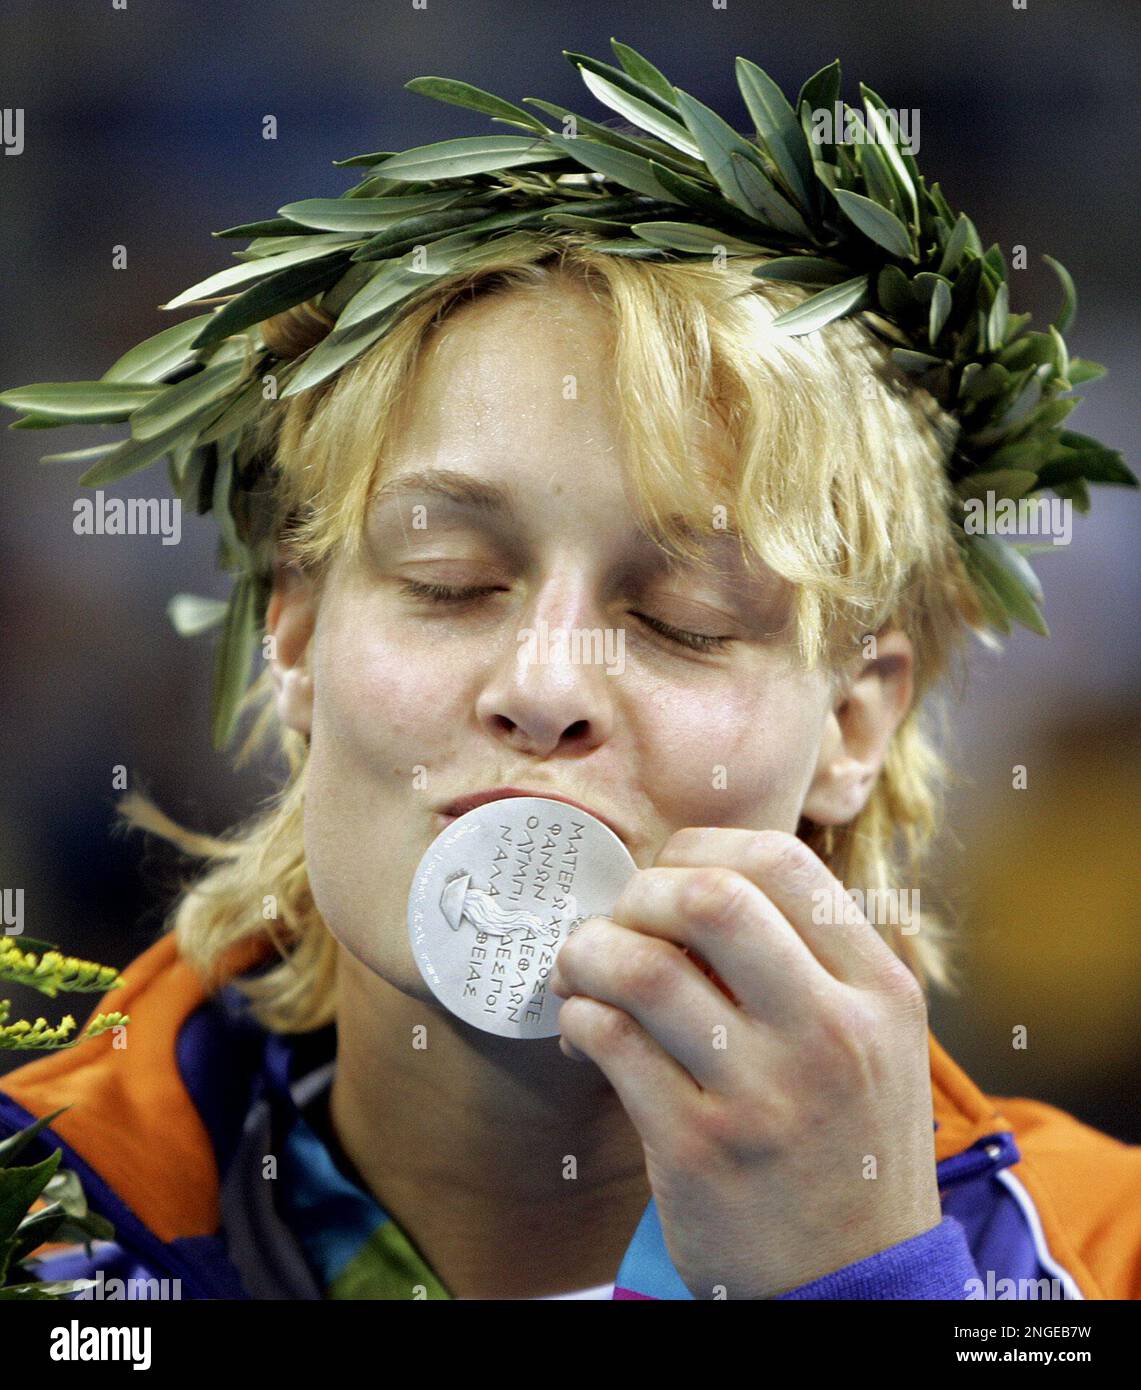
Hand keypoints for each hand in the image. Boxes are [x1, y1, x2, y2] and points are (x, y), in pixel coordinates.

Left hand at [548, 828, 942, 1299]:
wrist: (857, 1287)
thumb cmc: (847, 1144)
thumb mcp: (874, 1041)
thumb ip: (808, 959)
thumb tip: (689, 883)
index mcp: (880, 991)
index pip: (780, 862)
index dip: (702, 850)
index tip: (668, 876)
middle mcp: (831, 1033)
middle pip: (709, 898)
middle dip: (640, 893)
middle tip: (621, 921)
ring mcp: (765, 1095)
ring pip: (643, 969)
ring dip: (588, 952)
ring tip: (581, 971)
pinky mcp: (699, 1150)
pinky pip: (609, 1041)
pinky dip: (577, 1018)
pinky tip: (582, 1031)